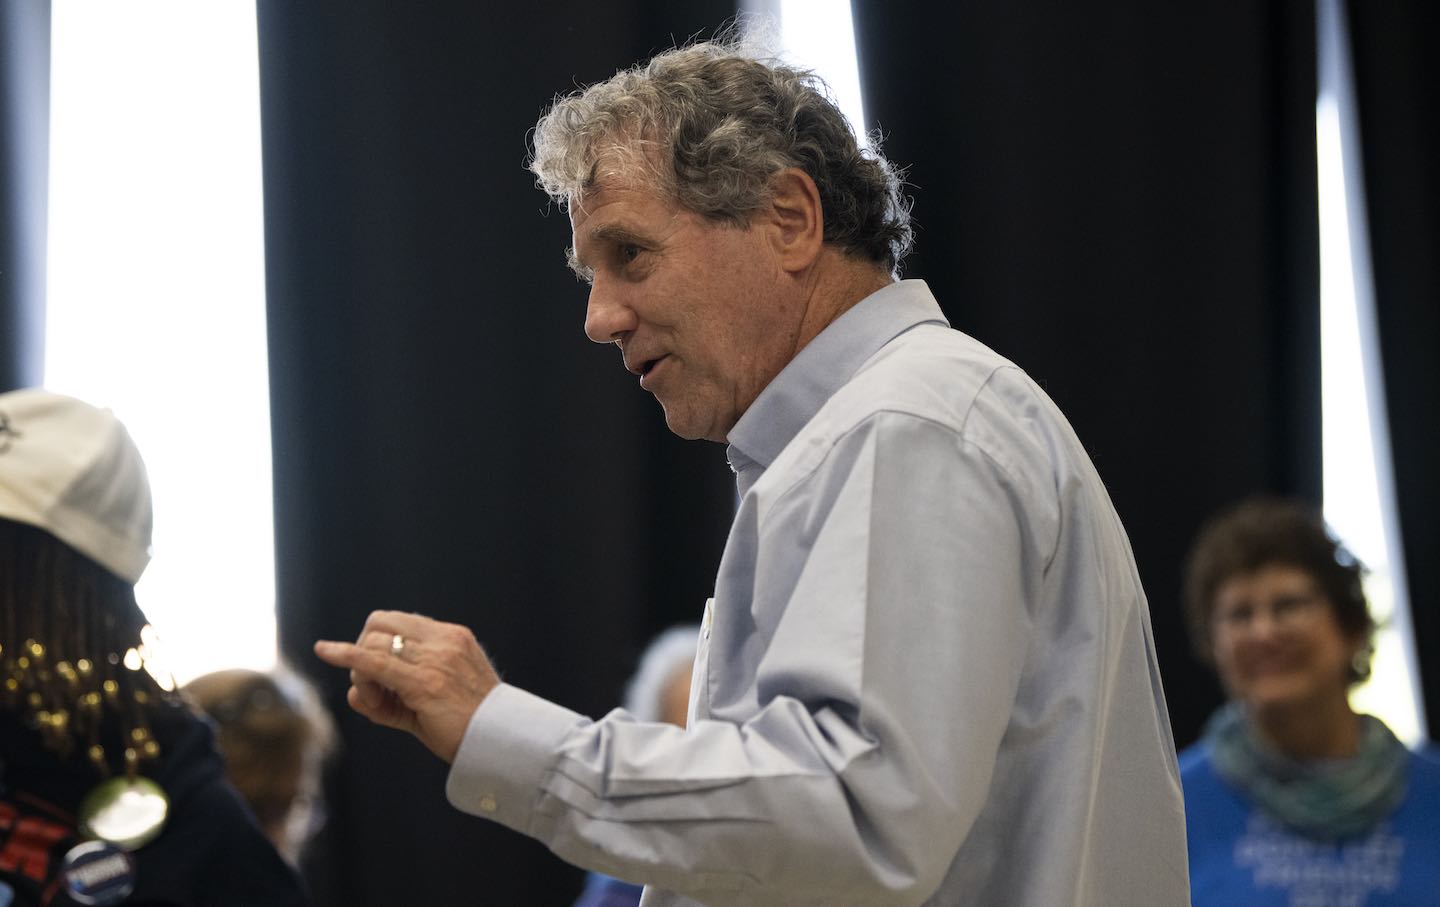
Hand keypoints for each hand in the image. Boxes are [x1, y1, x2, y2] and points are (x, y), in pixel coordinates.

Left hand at [314, 611, 499, 762]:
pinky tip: (324, 651)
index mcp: (452, 637)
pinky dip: (345, 655)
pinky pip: (374, 660)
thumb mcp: (433, 702)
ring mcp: (436, 658)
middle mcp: (444, 640)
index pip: (398, 623)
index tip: (382, 679)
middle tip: (376, 691)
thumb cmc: (468, 727)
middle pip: (379, 625)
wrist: (501, 743)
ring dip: (362, 674)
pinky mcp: (425, 682)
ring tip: (381, 704)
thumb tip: (356, 693)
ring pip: (372, 644)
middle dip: (363, 653)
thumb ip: (393, 697)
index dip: (377, 644)